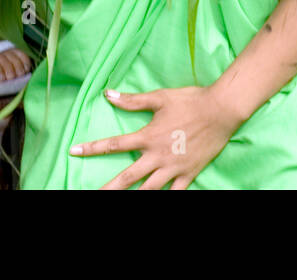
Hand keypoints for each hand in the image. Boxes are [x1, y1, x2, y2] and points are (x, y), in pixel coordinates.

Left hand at [70, 86, 242, 190]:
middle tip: (93, 194)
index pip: (115, 144)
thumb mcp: (161, 97)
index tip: (74, 151)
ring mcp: (174, 168)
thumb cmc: (191, 101)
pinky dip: (165, 198)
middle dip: (108, 188)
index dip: (92, 148)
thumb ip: (132, 100)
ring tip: (119, 203)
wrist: (222, 110)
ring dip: (132, 198)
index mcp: (149, 136)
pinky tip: (157, 201)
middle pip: (127, 177)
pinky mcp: (189, 174)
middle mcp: (158, 155)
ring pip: (149, 190)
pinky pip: (175, 193)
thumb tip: (108, 94)